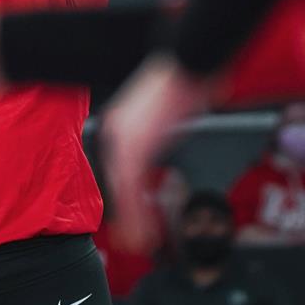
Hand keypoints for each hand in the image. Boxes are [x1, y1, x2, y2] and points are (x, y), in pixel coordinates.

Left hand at [99, 57, 204, 253]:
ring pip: (121, 190)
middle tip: (134, 241)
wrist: (189, 62)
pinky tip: (145, 229)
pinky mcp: (135, 144)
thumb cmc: (187, 85)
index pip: (116, 171)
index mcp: (123, 126)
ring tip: (141, 242)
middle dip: (125, 215)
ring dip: (132, 220)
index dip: (125, 200)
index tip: (132, 222)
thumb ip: (163, 143)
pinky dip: (138, 213)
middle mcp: (116, 132)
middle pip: (115, 184)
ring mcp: (122, 138)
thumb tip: (171, 162)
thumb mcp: (171, 120)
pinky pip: (131, 187)